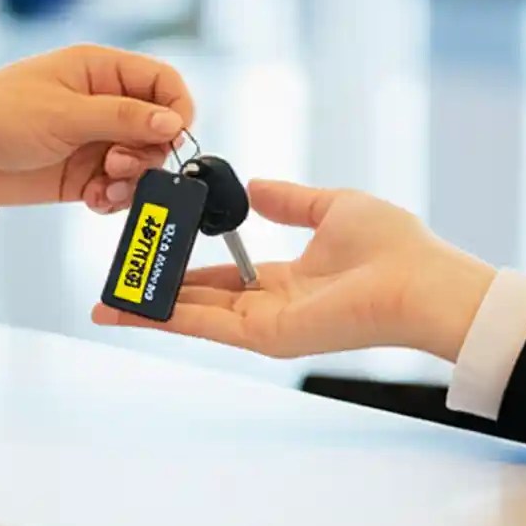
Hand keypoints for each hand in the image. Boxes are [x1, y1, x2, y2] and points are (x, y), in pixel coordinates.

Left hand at [0, 44, 194, 212]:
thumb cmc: (1, 113)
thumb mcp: (65, 112)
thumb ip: (122, 118)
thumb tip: (173, 124)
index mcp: (104, 72)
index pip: (164, 84)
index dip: (177, 110)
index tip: (171, 137)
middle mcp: (106, 105)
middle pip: (159, 131)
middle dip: (148, 154)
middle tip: (118, 164)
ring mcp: (96, 141)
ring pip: (142, 164)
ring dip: (133, 181)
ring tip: (105, 187)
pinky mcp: (84, 174)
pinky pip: (118, 189)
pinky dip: (114, 198)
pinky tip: (95, 200)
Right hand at [92, 180, 496, 360]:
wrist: (420, 280)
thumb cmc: (393, 246)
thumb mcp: (331, 207)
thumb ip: (290, 200)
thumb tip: (255, 188)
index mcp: (286, 281)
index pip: (220, 280)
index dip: (183, 269)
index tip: (150, 255)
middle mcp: (270, 308)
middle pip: (197, 303)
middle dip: (153, 295)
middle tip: (110, 287)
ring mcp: (265, 326)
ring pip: (193, 318)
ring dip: (148, 310)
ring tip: (104, 304)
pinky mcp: (266, 337)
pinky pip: (206, 326)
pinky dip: (166, 319)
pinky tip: (133, 309)